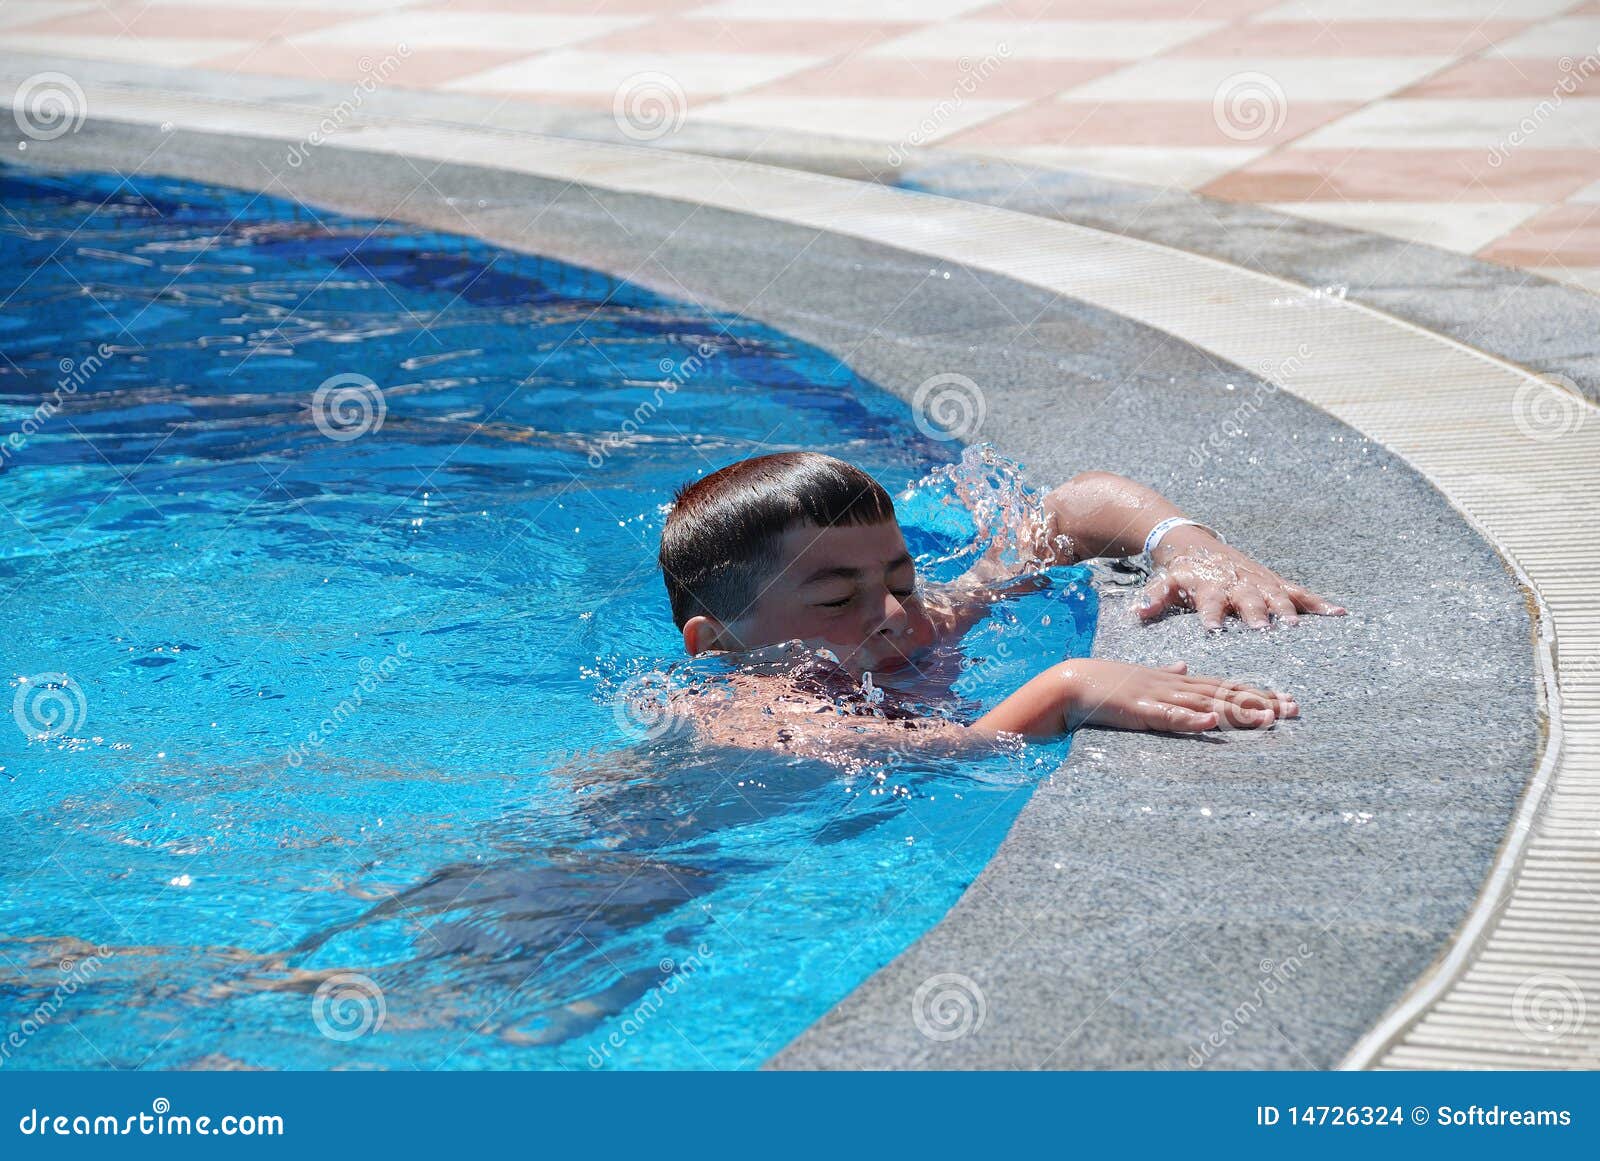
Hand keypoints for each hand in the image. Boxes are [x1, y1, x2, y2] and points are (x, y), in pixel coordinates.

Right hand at [1062, 659, 1296, 732]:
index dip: (1256, 692)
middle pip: (1225, 695)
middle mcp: (1175, 686)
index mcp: (1177, 681)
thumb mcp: (1143, 676)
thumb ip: (1166, 673)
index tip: (1285, 699)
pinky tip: (1211, 725)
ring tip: (1268, 718)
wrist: (1072, 681)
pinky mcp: (1141, 712)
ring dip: (1237, 712)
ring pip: (1205, 706)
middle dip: (1260, 702)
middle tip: (1294, 709)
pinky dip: (1191, 721)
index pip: (1225, 686)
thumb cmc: (1106, 682)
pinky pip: (1169, 718)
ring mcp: (1159, 698)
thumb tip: (1184, 665)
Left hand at [1138, 528, 1344, 629]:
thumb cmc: (1180, 571)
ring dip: (1286, 609)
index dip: (1212, 615)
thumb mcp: (1163, 582)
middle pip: (1247, 598)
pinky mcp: (1273, 580)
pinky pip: (1299, 592)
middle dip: (1255, 613)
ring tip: (1295, 627)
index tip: (1213, 630)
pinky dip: (1318, 603)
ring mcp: (1257, 581)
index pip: (1209, 602)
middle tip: (1263, 629)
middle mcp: (1236, 582)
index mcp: (1208, 585)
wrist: (1192, 540)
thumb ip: (1153, 598)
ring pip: (1276, 594)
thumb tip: (1138, 612)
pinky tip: (1339, 614)